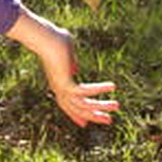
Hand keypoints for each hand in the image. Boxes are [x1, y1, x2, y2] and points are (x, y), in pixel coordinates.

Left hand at [6, 10, 119, 127]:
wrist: (44, 37)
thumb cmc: (54, 40)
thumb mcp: (66, 54)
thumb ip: (71, 62)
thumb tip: (74, 68)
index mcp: (58, 83)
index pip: (68, 105)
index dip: (77, 115)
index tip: (86, 124)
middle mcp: (59, 89)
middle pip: (77, 109)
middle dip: (94, 115)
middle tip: (109, 120)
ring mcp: (61, 88)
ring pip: (83, 104)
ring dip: (101, 106)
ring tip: (117, 105)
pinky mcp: (66, 84)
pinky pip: (85, 91)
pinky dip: (99, 89)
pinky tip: (113, 86)